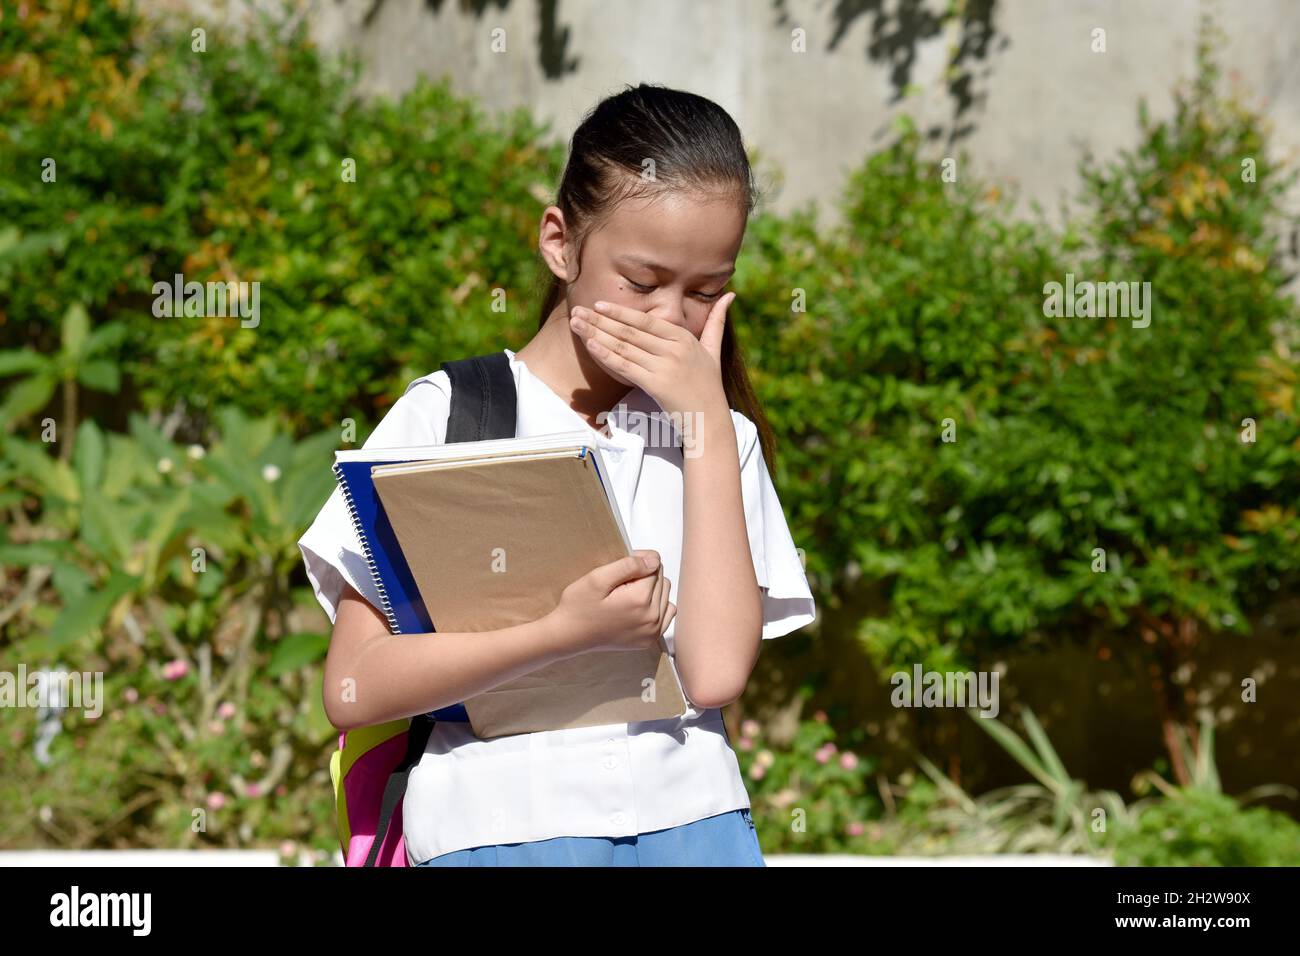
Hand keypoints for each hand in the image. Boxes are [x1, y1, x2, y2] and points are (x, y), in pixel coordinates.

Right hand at [545, 550, 675, 655]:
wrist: (568, 635)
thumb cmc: (578, 606)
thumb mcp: (597, 578)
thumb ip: (629, 565)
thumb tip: (654, 560)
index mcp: (639, 600)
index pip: (654, 566)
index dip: (637, 561)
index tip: (619, 567)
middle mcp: (651, 618)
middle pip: (661, 580)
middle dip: (644, 576)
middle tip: (619, 583)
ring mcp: (652, 631)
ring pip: (665, 595)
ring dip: (651, 591)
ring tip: (626, 596)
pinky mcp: (649, 639)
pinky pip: (666, 614)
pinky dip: (656, 606)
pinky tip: (637, 607)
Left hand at [568, 292, 735, 421]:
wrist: (710, 420)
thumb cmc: (709, 385)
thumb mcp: (714, 350)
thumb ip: (717, 321)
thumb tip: (730, 294)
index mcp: (684, 337)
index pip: (646, 321)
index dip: (620, 311)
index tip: (599, 304)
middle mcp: (674, 348)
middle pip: (630, 331)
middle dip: (600, 320)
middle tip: (577, 311)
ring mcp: (665, 366)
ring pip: (624, 346)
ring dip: (596, 333)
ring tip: (576, 324)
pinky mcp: (656, 384)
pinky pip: (626, 366)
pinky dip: (606, 354)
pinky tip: (590, 345)